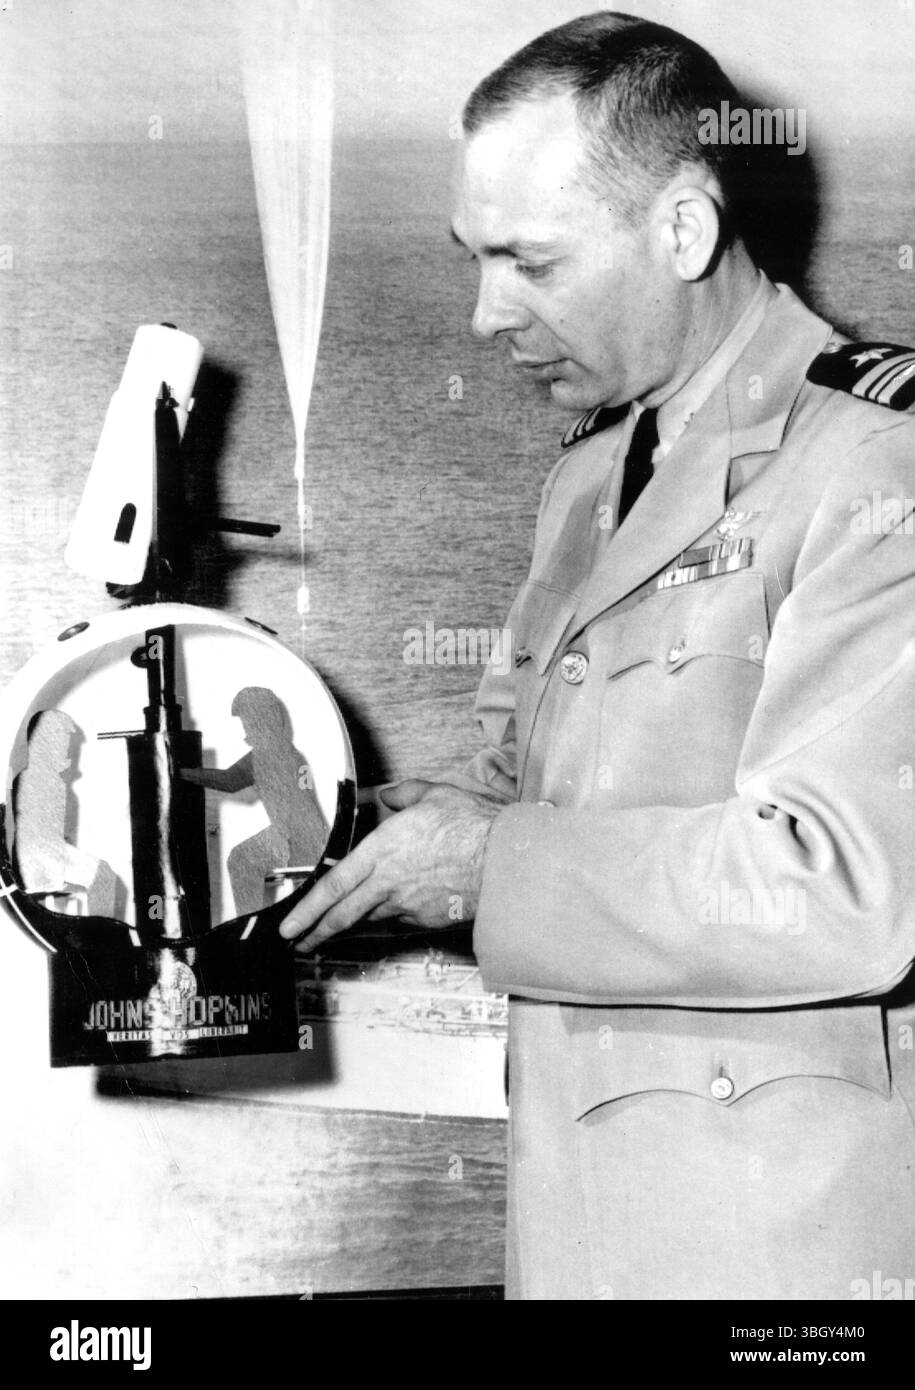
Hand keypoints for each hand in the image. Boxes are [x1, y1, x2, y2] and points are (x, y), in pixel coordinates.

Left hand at [278, 779, 502, 952]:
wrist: (507, 861)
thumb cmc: (473, 826)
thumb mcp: (433, 795)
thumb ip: (402, 794)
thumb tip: (385, 794)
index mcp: (383, 850)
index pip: (334, 884)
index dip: (307, 909)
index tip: (289, 924)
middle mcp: (389, 882)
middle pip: (343, 914)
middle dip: (314, 932)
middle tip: (298, 942)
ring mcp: (408, 905)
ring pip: (368, 920)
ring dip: (347, 929)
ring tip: (329, 936)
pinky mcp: (427, 919)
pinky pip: (398, 921)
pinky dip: (386, 921)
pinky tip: (381, 920)